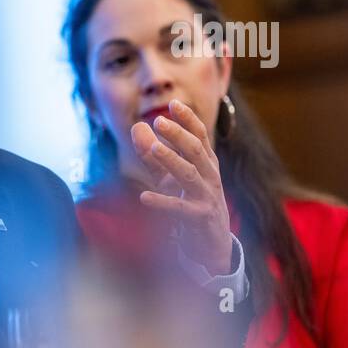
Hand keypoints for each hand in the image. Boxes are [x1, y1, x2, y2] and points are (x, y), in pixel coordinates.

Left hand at [130, 98, 234, 274]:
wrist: (212, 244)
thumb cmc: (189, 203)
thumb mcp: (169, 177)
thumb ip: (152, 155)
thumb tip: (136, 127)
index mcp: (206, 163)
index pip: (201, 135)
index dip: (188, 119)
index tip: (174, 103)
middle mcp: (209, 176)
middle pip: (196, 150)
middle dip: (179, 135)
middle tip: (159, 121)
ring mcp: (206, 196)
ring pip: (190, 175)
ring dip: (172, 160)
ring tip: (154, 149)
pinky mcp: (200, 217)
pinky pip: (180, 208)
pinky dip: (162, 202)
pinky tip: (144, 197)